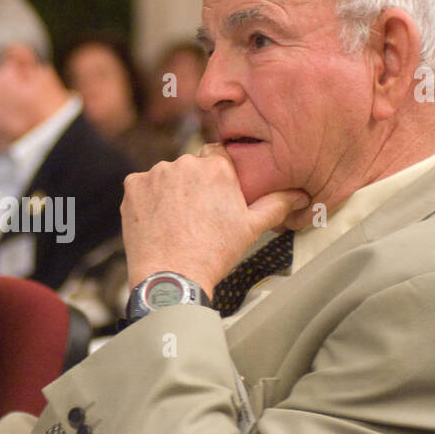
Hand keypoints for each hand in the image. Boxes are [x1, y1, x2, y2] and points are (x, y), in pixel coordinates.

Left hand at [121, 145, 308, 292]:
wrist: (171, 276)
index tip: (214, 198)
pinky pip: (142, 186)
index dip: (217, 178)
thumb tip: (301, 195)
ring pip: (166, 177)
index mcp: (217, 167)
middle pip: (191, 167)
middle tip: (196, 217)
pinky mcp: (133, 186)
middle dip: (193, 185)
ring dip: (170, 192)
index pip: (218, 156)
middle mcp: (185, 162)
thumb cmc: (214, 253)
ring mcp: (156, 173)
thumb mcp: (252, 229)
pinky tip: (157, 222)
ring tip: (176, 223)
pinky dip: (147, 200)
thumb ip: (276, 204)